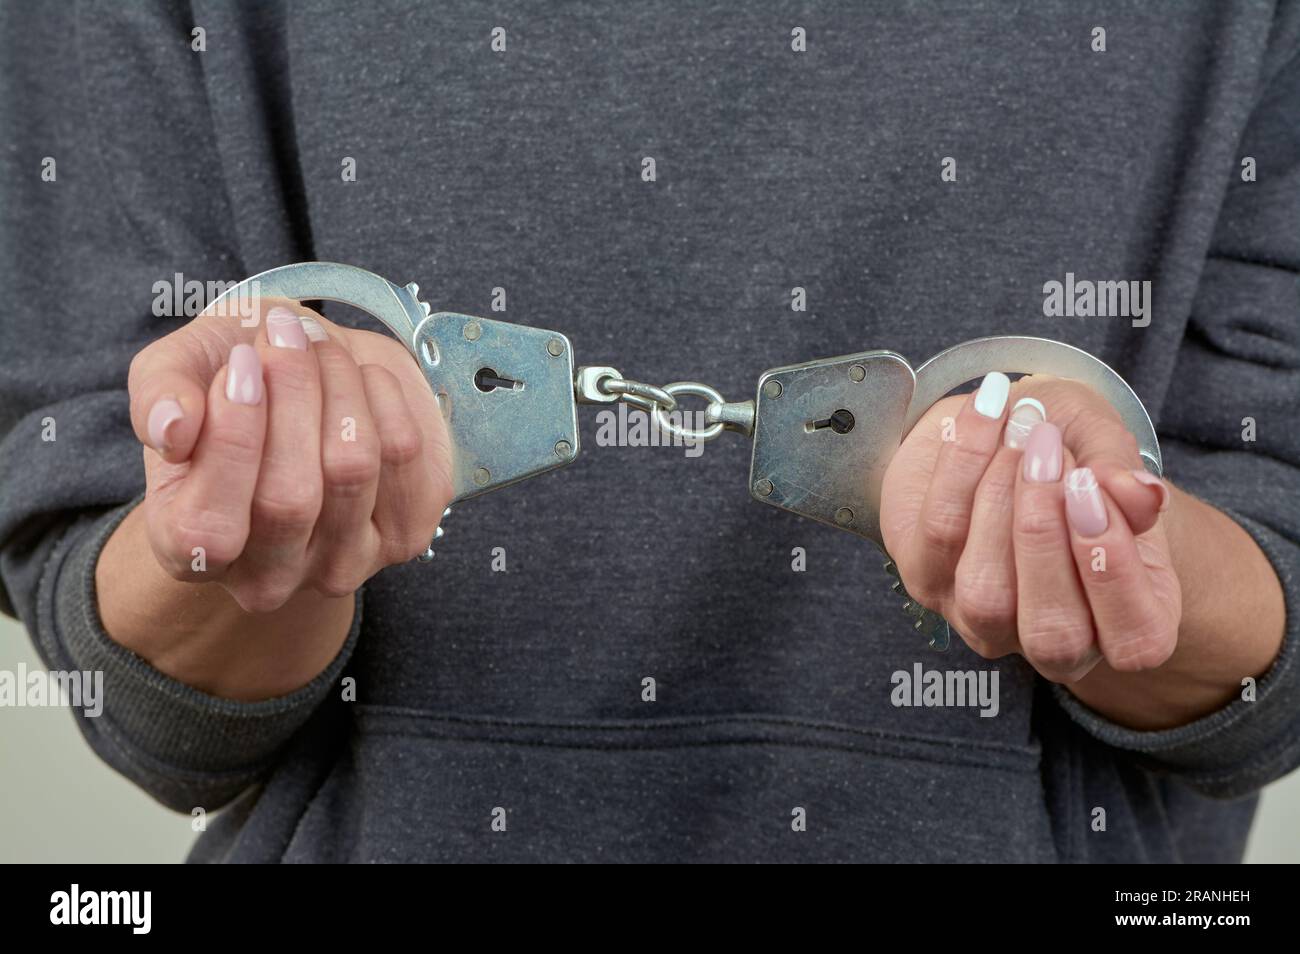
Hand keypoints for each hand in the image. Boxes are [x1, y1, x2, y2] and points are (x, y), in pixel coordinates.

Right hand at [126, 299, 453, 612]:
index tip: (242, 362)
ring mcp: (342, 565)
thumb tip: (171, 428)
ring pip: (351, 468)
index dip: (231, 439)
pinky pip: (403, 454)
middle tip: (286, 334)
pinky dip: (384, 396)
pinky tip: (362, 379)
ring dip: (338, 384)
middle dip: (292, 393)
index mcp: (191, 551)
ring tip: (320, 346)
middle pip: (290, 498)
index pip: (209, 527)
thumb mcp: (181, 367)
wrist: (320, 381)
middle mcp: (266, 578)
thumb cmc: (238, 376)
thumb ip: (159, 391)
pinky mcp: (405, 536)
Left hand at [880, 374, 1178, 683]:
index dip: (1115, 573)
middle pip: (1052, 632)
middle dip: (1047, 539)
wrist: (1008, 432)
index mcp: (1126, 623)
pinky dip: (962, 466)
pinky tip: (985, 416)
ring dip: (1001, 502)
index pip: (1135, 639)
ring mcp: (983, 621)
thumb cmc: (1076, 453)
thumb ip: (1125, 475)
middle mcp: (1055, 639)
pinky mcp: (927, 581)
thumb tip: (1141, 492)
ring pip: (986, 592)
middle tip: (1049, 454)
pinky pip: (937, 536)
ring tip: (1021, 433)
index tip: (1094, 488)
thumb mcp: (1109, 451)